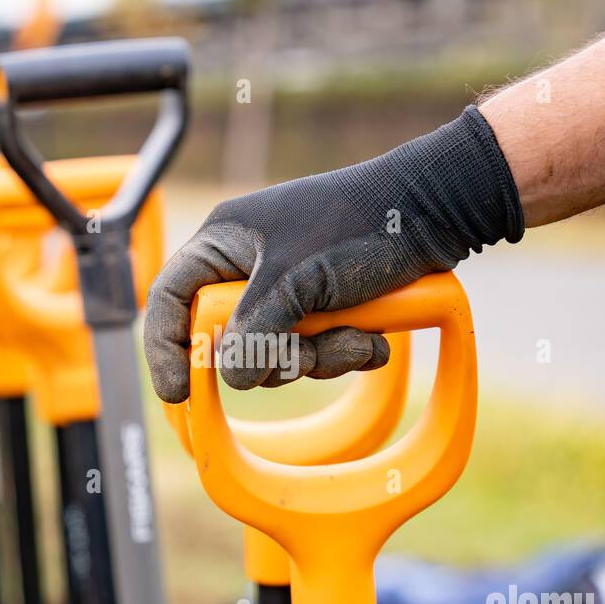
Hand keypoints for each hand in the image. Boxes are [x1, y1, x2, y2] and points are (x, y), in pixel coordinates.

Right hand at [143, 105, 523, 402]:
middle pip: (227, 341)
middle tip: (305, 353)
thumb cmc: (362, 223)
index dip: (167, 347)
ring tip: (357, 338)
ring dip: (318, 358)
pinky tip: (374, 340)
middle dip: (274, 357)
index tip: (178, 391)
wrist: (437, 212)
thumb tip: (231, 378)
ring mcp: (288, 289)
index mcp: (225, 243)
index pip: (170, 300)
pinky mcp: (323, 307)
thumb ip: (256, 330)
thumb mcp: (299, 278)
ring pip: (276, 354)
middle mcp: (249, 267)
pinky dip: (343, 354)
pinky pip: (314, 352)